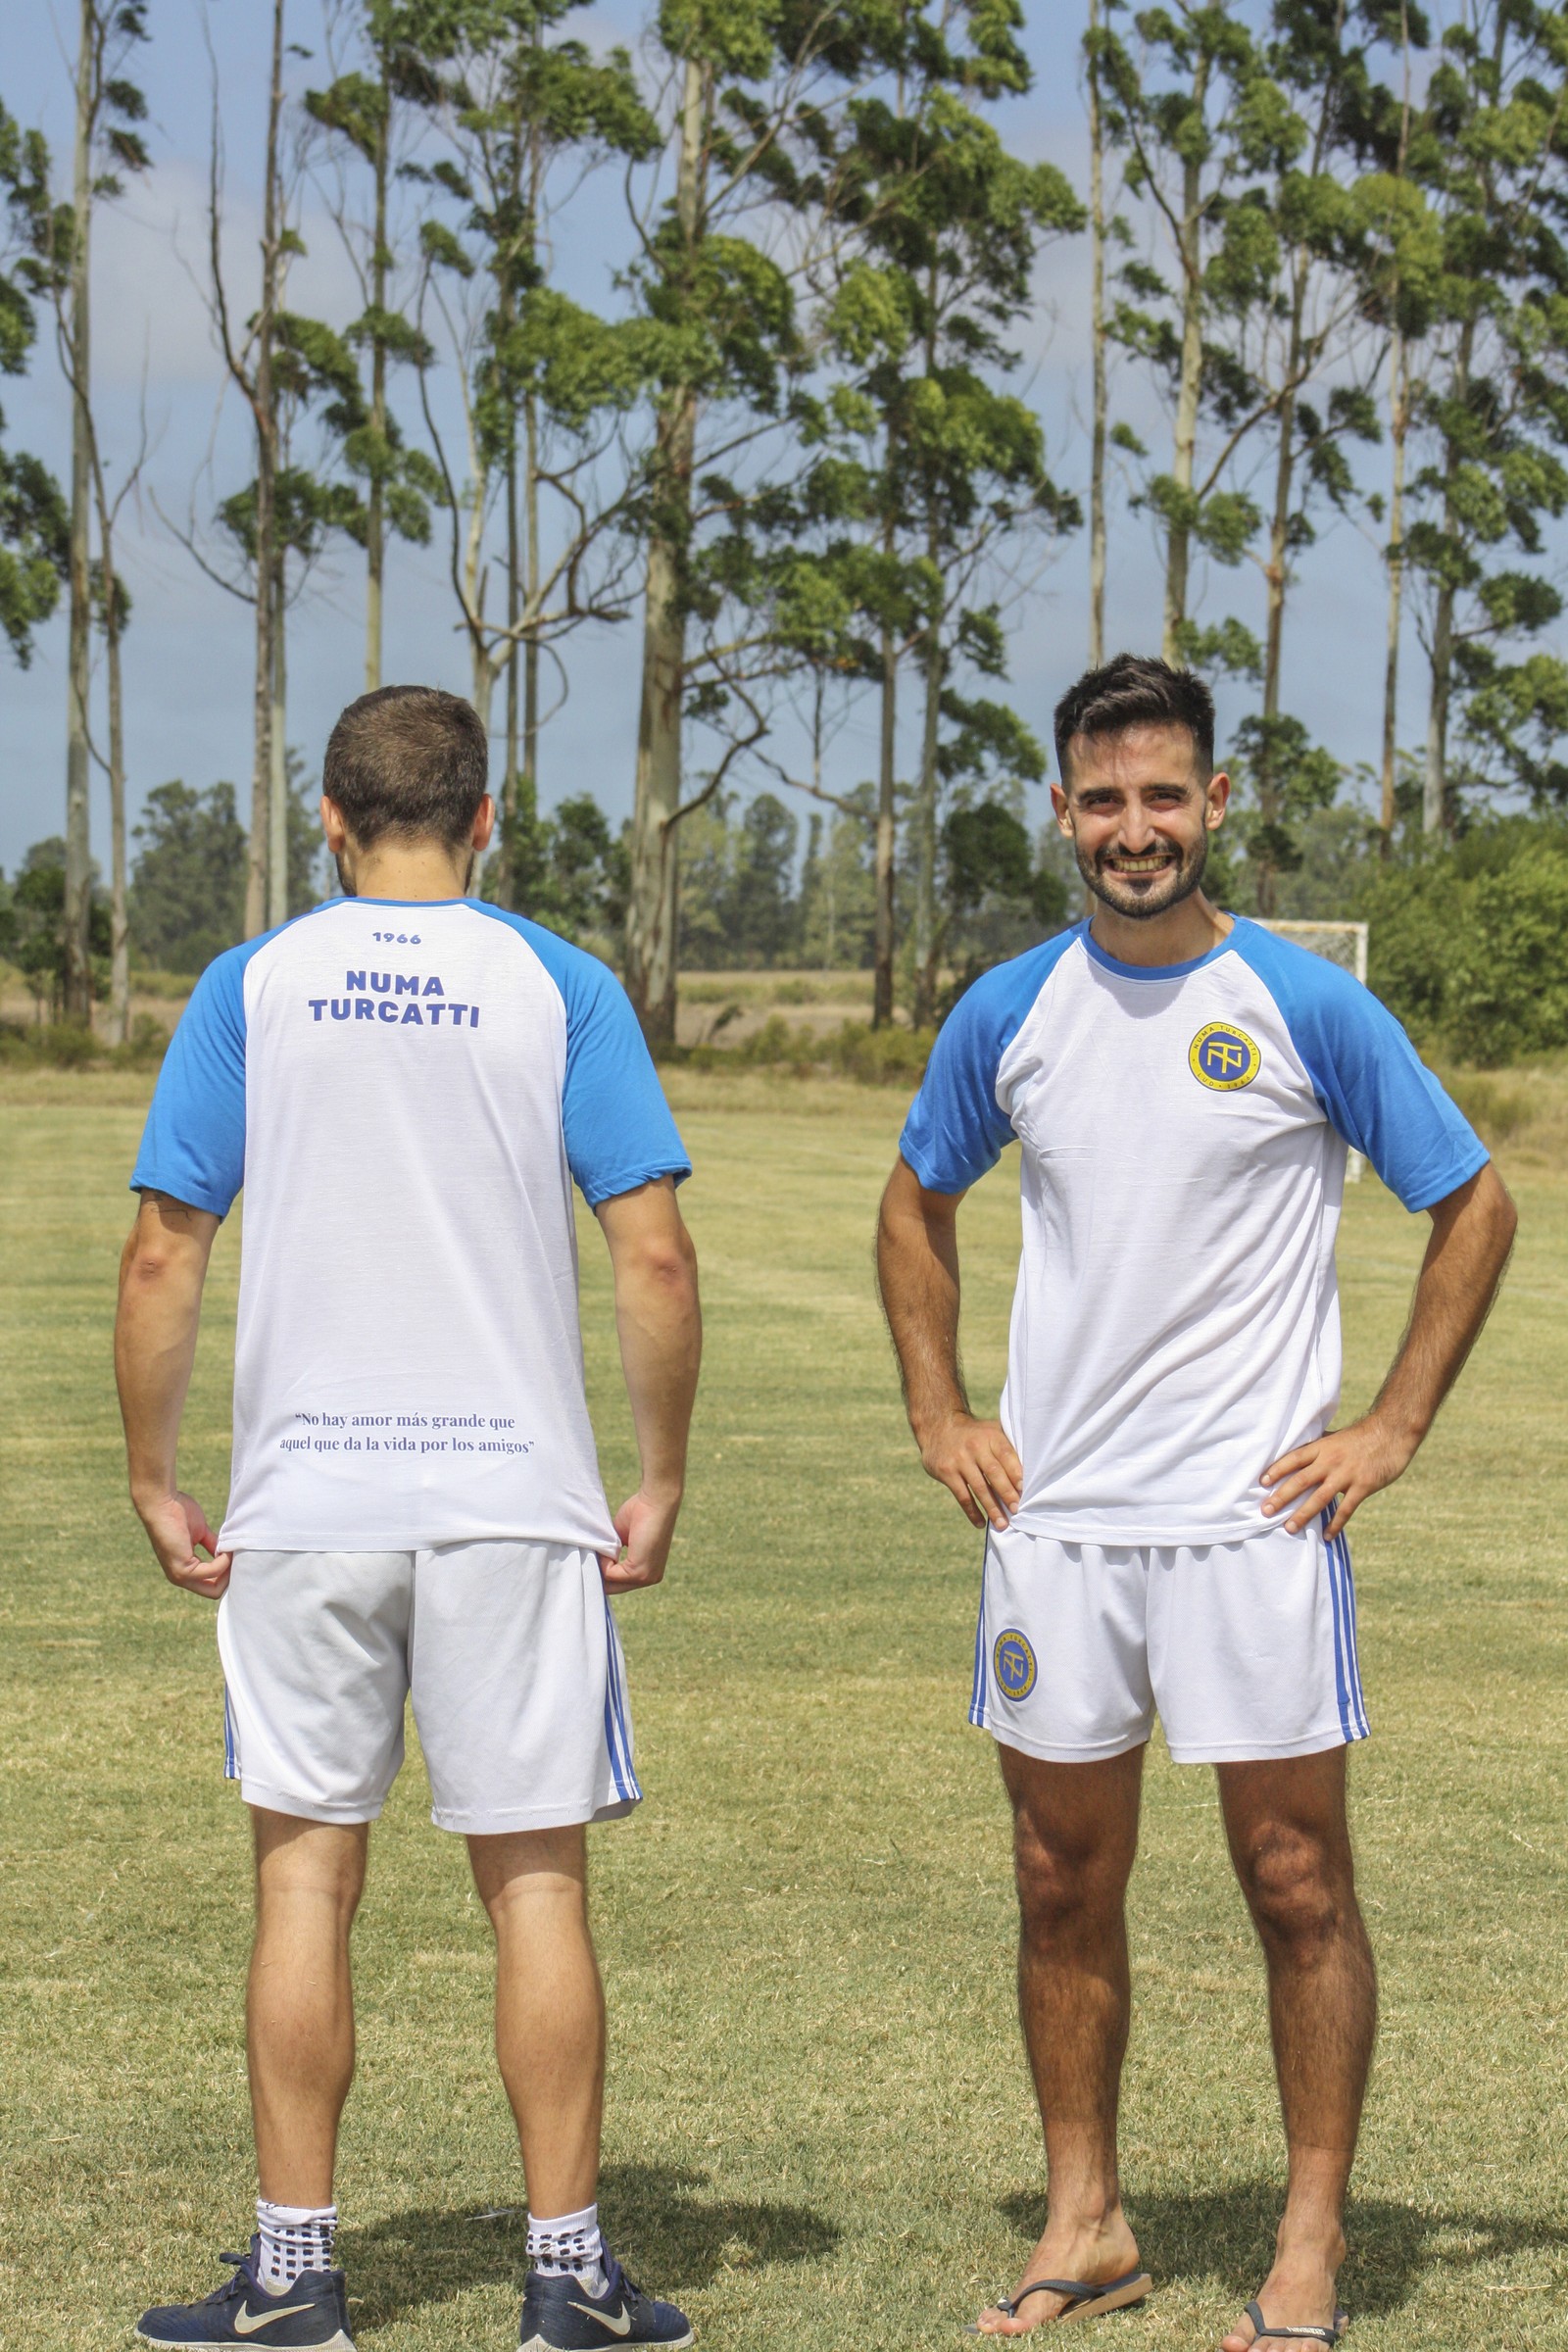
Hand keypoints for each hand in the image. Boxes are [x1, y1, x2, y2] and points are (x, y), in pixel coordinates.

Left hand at [135, 1489, 231, 1597]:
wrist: (162, 1503)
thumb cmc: (178, 1513)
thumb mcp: (200, 1533)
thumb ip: (212, 1546)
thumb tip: (228, 1554)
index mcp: (183, 1570)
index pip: (210, 1586)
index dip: (226, 1575)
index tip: (236, 1557)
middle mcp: (180, 1578)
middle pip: (214, 1593)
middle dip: (230, 1578)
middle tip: (238, 1558)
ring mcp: (180, 1576)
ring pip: (214, 1588)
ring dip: (228, 1569)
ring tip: (232, 1550)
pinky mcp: (182, 1569)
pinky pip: (212, 1572)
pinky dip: (224, 1561)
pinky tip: (225, 1548)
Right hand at [600, 1488, 680, 1593]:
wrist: (656, 1500)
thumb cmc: (641, 1511)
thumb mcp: (623, 1538)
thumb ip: (613, 1552)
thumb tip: (596, 1561)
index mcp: (647, 1570)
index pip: (619, 1583)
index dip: (603, 1573)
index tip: (592, 1559)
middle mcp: (649, 1577)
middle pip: (613, 1588)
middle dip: (598, 1575)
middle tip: (589, 1557)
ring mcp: (645, 1577)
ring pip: (610, 1583)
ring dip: (601, 1565)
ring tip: (602, 1547)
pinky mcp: (639, 1573)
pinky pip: (610, 1574)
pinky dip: (604, 1561)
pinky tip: (610, 1545)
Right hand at [919, 1412, 1022, 1531]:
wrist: (938, 1428)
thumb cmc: (975, 1435)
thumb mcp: (991, 1431)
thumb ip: (1008, 1446)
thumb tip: (1032, 1472)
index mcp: (990, 1436)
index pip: (1006, 1455)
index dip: (1016, 1473)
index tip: (1024, 1490)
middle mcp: (975, 1447)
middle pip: (994, 1473)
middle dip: (1007, 1493)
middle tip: (1016, 1510)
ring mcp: (959, 1460)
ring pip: (979, 1488)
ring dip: (992, 1508)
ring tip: (1002, 1524)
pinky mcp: (946, 1472)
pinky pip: (962, 1496)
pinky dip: (972, 1512)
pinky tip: (981, 1523)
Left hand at [1261, 1414, 1418, 1537]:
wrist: (1392, 1433)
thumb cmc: (1362, 1435)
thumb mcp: (1336, 1436)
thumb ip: (1319, 1445)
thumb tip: (1299, 1451)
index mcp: (1322, 1447)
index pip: (1294, 1459)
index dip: (1277, 1470)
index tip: (1262, 1481)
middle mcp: (1330, 1461)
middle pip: (1301, 1480)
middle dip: (1281, 1497)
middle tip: (1265, 1510)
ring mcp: (1346, 1474)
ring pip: (1319, 1498)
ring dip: (1303, 1514)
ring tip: (1289, 1528)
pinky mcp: (1363, 1486)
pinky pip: (1346, 1509)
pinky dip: (1335, 1524)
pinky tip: (1327, 1536)